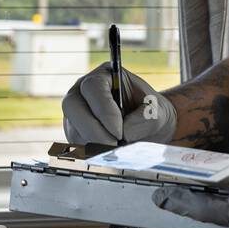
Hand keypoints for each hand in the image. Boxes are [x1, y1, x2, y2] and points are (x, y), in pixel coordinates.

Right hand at [61, 62, 176, 145]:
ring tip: (118, 150)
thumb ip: (144, 119)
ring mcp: (75, 111)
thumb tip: (124, 134)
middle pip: (72, 105)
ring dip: (94, 143)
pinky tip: (110, 152)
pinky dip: (92, 151)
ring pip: (73, 127)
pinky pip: (75, 143)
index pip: (93, 87)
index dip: (104, 111)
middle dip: (93, 130)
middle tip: (113, 146)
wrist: (147, 124)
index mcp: (104, 75)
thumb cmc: (150, 111)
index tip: (119, 132)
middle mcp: (83, 90)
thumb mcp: (155, 111)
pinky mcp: (74, 130)